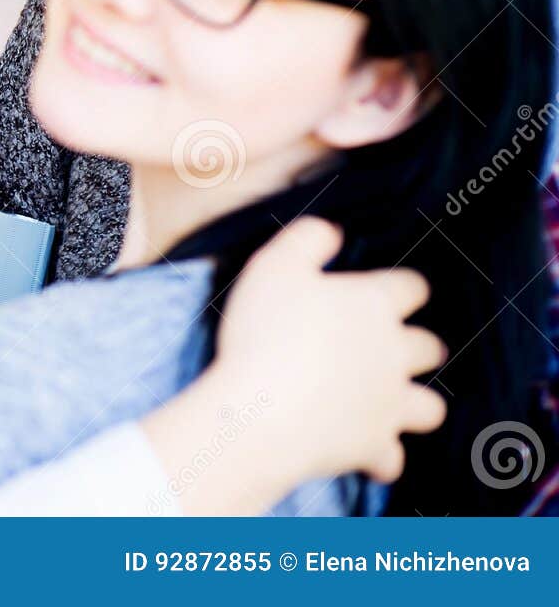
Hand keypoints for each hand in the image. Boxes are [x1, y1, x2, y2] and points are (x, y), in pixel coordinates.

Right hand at [206, 217, 446, 487]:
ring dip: (413, 403)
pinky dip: (381, 458)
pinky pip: (391, 460)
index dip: (400, 288)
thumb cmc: (265, 331)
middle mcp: (394, 353)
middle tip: (380, 348)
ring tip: (387, 403)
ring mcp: (389, 403)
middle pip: (429, 348)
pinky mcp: (373, 445)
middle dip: (413, 347)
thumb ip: (307, 240)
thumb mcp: (273, 266)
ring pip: (430, 407)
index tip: (382, 290)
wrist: (261, 410)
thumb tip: (331, 231)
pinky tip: (363, 454)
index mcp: (374, 305)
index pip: (411, 287)